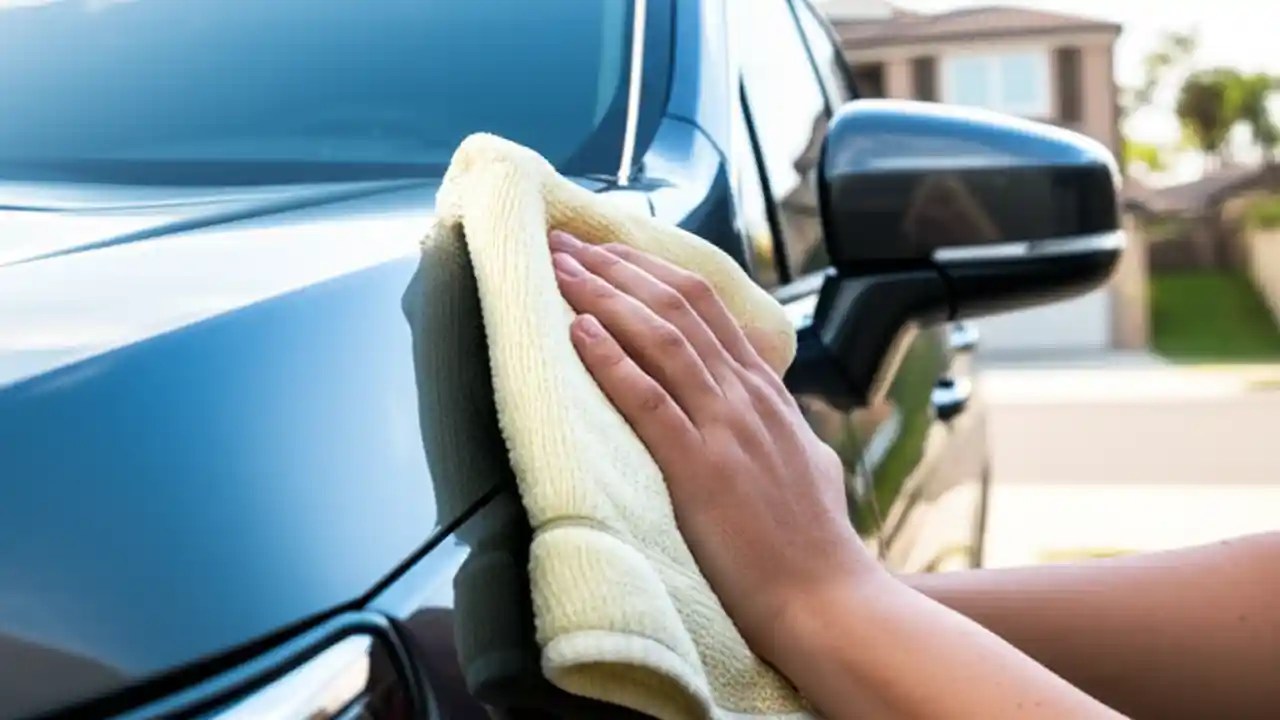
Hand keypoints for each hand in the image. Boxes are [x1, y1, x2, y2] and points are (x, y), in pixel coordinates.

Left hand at [547, 230, 878, 661]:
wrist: (827, 600)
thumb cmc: (814, 544)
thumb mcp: (806, 462)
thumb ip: (784, 425)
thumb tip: (772, 406)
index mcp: (766, 394)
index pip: (707, 306)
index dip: (651, 270)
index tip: (609, 249)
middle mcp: (747, 397)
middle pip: (678, 306)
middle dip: (618, 267)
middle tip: (566, 242)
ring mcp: (727, 428)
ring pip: (662, 338)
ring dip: (605, 296)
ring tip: (559, 268)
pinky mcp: (702, 469)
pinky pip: (649, 400)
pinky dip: (611, 360)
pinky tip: (578, 332)